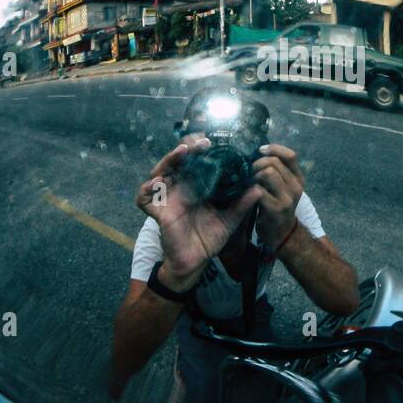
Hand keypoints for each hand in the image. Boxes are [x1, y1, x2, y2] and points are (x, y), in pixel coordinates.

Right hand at [135, 135, 261, 288]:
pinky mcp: (158, 212)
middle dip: (184, 149)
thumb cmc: (209, 239)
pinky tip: (158, 182)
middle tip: (198, 142)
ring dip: (168, 160)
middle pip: (175, 163)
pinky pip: (143, 198)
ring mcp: (167, 199)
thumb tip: (259, 189)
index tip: (209, 140)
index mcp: (194, 187)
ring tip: (181, 153)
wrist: (196, 261)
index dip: (197, 150)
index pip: (193, 162)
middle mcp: (179, 189)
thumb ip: (242, 204)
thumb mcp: (229, 220)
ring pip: (158, 173)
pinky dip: (146, 189)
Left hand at [252, 143, 304, 248]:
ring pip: (267, 173)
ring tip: (249, 182)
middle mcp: (296, 186)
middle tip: (249, 172)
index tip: (260, 150)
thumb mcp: (283, 187)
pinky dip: (250, 189)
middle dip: (257, 164)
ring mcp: (287, 198)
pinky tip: (246, 193)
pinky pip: (259, 190)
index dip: (273, 149)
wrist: (282, 234)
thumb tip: (260, 150)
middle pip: (274, 162)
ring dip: (253, 175)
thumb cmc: (278, 206)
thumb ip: (277, 171)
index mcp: (298, 178)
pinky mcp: (276, 208)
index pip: (290, 155)